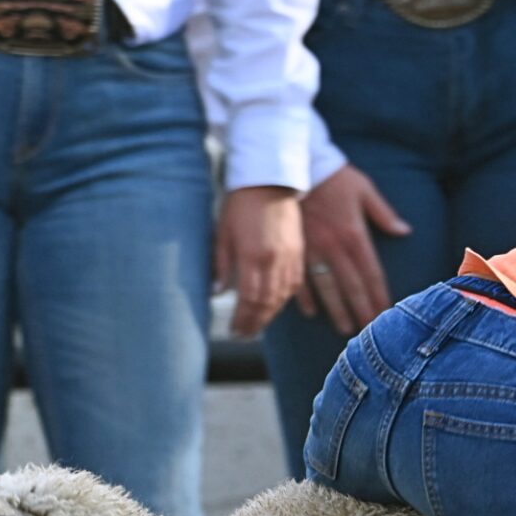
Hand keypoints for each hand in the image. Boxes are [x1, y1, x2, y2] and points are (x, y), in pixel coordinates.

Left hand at [214, 186, 303, 337]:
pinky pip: (294, 284)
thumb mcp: (223, 233)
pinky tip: (275, 305)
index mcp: (253, 256)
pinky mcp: (298, 253)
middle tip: (244, 334)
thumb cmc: (241, 204)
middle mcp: (275, 261)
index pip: (249, 299)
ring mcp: (290, 258)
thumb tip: (217, 291)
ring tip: (257, 324)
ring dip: (270, 314)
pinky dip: (284, 299)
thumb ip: (220, 264)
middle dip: (255, 322)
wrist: (271, 181)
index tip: (235, 330)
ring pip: (282, 296)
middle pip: (267, 303)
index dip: (243, 319)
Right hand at [296, 164, 411, 335]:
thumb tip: (404, 231)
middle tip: (370, 331)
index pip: (372, 273)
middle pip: (353, 286)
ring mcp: (313, 249)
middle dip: (362, 310)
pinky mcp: (294, 247)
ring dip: (337, 310)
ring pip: (328, 288)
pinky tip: (312, 312)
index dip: (379, 296)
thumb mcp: (364, 189)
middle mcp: (335, 246)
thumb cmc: (334, 175)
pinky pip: (300, 277)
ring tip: (345, 329)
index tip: (386, 314)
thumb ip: (384, 214)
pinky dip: (305, 296)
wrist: (296, 163)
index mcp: (355, 234)